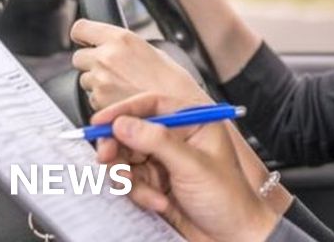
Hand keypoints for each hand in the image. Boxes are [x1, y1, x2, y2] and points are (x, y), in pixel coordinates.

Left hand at [71, 19, 209, 109]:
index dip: (83, 35)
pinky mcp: (99, 102)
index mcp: (121, 39)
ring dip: (97, 83)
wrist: (180, 112)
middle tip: (110, 69)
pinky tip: (122, 100)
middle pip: (79, 56)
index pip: (80, 28)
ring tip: (122, 87)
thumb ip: (126, 47)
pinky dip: (102, 100)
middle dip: (91, 62)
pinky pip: (92, 99)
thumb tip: (114, 49)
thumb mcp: (154, 51)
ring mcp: (100, 81)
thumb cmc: (174, 84)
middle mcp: (106, 58)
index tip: (86, 39)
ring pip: (85, 79)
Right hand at [95, 93, 278, 241]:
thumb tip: (123, 123)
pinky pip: (131, 182)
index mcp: (193, 122)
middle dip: (118, 148)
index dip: (124, 110)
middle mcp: (177, 138)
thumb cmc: (228, 198)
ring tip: (148, 194)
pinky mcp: (156, 184)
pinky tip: (159, 204)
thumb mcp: (192, 165)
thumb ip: (156, 141)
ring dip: (130, 178)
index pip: (152, 105)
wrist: (233, 237)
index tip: (100, 122)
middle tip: (107, 159)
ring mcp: (165, 161)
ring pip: (127, 159)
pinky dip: (139, 194)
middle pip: (132, 131)